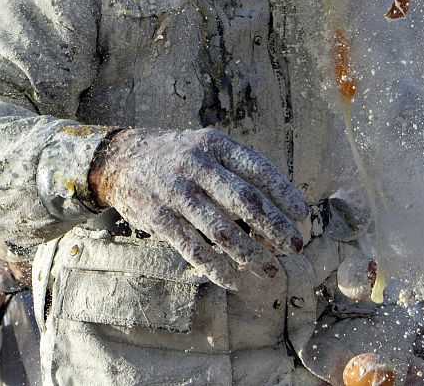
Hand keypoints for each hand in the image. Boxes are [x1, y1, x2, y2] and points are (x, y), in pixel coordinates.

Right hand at [88, 127, 308, 288]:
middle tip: (296, 246)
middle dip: (275, 227)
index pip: (257, 169)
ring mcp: (176, 192)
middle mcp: (195, 164)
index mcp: (213, 144)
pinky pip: (193, 248)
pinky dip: (217, 268)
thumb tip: (279, 202)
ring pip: (222, 230)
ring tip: (270, 269)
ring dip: (251, 253)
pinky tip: (234, 279)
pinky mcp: (159, 218)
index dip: (283, 193)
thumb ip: (235, 167)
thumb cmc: (176, 156)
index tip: (302, 214)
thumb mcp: (204, 146)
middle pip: (245, 201)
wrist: (120, 159)